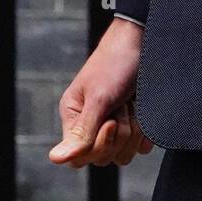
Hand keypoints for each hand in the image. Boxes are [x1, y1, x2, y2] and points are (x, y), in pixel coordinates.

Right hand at [49, 17, 154, 168]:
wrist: (144, 41)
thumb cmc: (116, 62)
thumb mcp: (99, 98)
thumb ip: (81, 132)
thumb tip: (55, 159)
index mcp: (73, 118)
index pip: (79, 157)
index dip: (98, 145)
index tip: (109, 121)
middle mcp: (91, 125)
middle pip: (103, 158)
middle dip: (118, 133)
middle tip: (121, 104)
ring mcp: (114, 127)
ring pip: (123, 155)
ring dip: (133, 130)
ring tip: (131, 103)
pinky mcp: (134, 126)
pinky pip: (140, 148)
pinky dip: (146, 131)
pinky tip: (143, 109)